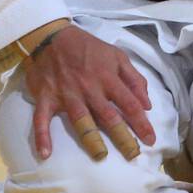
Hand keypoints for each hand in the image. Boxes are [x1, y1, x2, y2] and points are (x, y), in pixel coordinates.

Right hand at [23, 25, 153, 161]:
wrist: (52, 36)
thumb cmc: (88, 48)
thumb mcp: (117, 56)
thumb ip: (134, 79)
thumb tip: (147, 104)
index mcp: (108, 78)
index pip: (129, 104)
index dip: (141, 123)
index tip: (150, 140)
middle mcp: (89, 88)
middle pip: (108, 116)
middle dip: (122, 137)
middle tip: (133, 155)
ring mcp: (66, 94)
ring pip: (81, 120)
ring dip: (90, 139)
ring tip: (100, 156)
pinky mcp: (46, 98)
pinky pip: (42, 119)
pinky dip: (41, 136)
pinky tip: (45, 153)